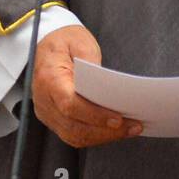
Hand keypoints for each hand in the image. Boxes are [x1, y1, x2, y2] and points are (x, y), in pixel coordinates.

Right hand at [32, 25, 142, 148]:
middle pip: (74, 126)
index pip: (69, 104)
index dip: (94, 115)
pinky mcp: (53, 119)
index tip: (118, 118)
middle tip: (134, 126)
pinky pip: (74, 134)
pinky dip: (96, 136)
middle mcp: (44, 100)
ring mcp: (46, 112)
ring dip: (104, 136)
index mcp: (48, 78)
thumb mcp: (80, 41)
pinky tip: (115, 130)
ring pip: (75, 135)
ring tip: (130, 129)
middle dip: (106, 130)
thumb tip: (109, 86)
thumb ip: (92, 63)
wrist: (46, 43)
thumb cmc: (64, 41)